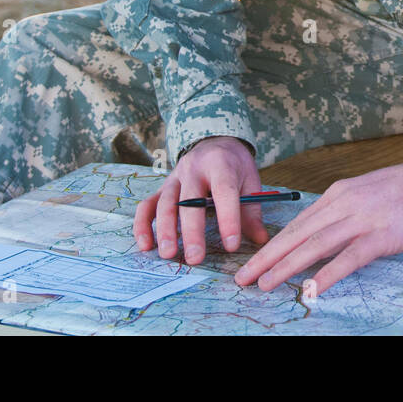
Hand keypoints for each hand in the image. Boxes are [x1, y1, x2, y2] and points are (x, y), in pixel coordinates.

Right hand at [133, 135, 268, 264]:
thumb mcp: (249, 181)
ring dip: (165, 231)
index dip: (228, 218)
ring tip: (169, 255)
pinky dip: (143, 225)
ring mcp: (174, 177)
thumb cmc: (234, 166)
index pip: (224, 191)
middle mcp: (194, 169)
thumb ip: (251, 210)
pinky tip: (146, 246)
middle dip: (192, 231)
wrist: (215, 142)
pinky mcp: (161, 187)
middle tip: (195, 259)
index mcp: (221, 164)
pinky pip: (147, 205)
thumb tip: (260, 240)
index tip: (231, 245)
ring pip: (165, 203)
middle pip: (189, 200)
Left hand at [234, 159, 402, 296]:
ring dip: (286, 267)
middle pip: (297, 235)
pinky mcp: (381, 235)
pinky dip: (328, 273)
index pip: (297, 224)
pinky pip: (349, 257)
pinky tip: (313, 287)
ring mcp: (361, 220)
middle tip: (242, 278)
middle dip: (267, 258)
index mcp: (338, 195)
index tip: (252, 262)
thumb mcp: (366, 194)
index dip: (272, 245)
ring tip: (264, 284)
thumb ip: (344, 213)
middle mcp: (343, 205)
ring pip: (314, 246)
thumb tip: (323, 237)